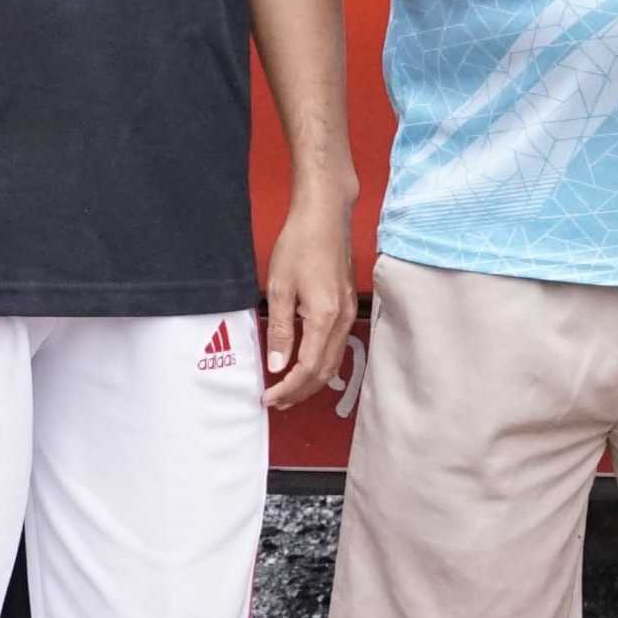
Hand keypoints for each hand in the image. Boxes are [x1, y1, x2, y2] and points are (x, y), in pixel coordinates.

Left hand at [260, 196, 354, 406]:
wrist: (326, 216)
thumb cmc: (300, 245)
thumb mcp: (280, 288)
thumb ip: (280, 330)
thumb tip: (278, 365)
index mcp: (325, 318)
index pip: (307, 368)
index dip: (287, 388)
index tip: (268, 397)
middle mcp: (342, 320)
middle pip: (324, 371)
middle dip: (300, 391)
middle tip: (276, 401)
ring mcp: (349, 313)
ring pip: (334, 360)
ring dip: (312, 380)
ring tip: (289, 390)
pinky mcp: (348, 306)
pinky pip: (338, 345)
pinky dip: (321, 362)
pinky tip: (306, 363)